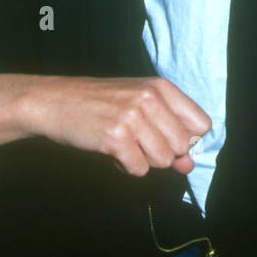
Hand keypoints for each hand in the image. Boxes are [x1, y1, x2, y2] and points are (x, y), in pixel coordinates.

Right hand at [24, 75, 210, 177]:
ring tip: (123, 144)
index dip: (187, 139)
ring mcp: (132, 117)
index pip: (201, 124)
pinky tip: (110, 150)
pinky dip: (125, 167)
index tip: (166, 138)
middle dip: (163, 153)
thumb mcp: (138, 107)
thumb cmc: (99, 105)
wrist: (54, 102)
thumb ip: (168, 134)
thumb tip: (188, 165)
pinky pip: (139, 170)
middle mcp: (149, 98)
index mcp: (160, 87)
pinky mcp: (115, 137)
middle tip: (138, 141)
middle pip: (182, 146)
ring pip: (162, 161)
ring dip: (143, 160)